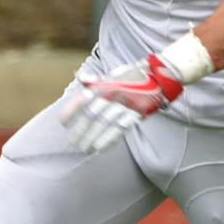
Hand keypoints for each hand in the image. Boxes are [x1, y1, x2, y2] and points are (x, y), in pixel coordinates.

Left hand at [61, 58, 186, 153]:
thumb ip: (96, 80)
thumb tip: (83, 79)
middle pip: (92, 115)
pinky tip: (100, 147)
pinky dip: (109, 139)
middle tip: (74, 142)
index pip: (84, 98)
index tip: (63, 122)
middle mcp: (113, 94)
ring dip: (93, 138)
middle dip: (81, 130)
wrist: (159, 77)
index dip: (72, 110)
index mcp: (105, 84)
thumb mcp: (114, 74)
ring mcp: (125, 104)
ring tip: (85, 148)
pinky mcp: (136, 113)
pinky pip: (121, 128)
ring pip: (104, 124)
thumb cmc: (133, 77)